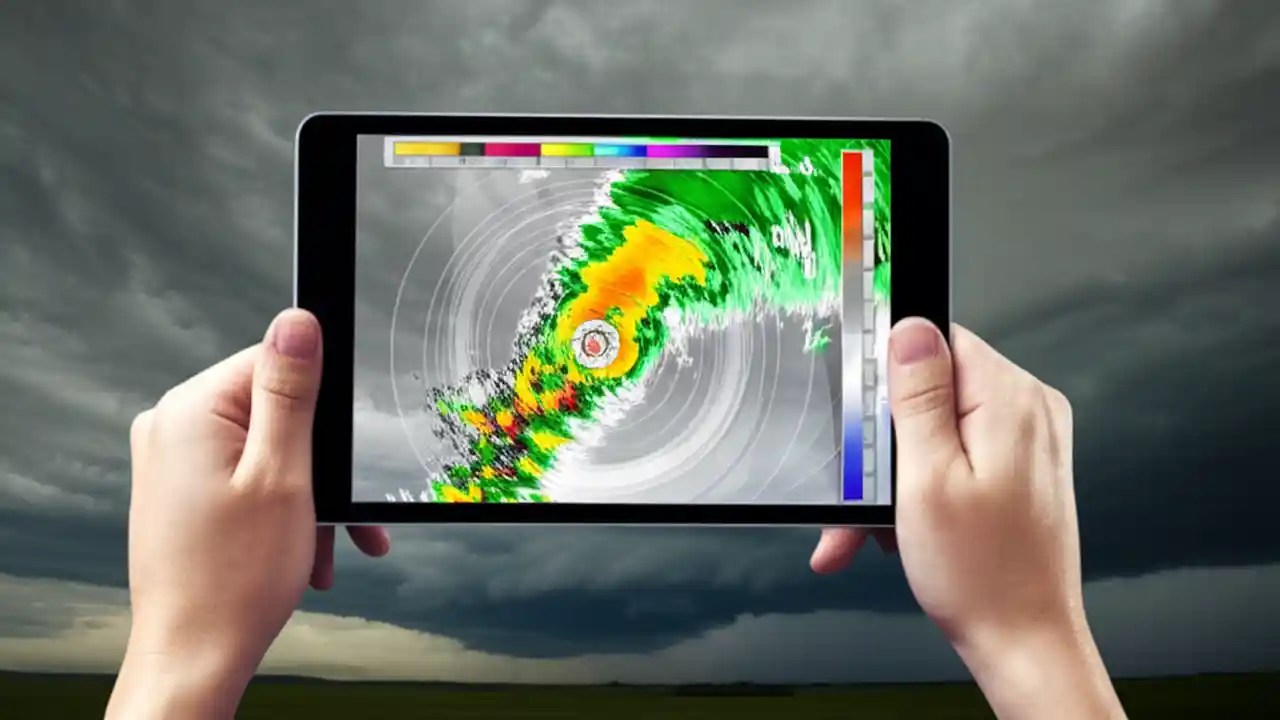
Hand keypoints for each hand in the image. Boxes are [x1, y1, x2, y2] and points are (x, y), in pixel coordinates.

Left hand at [106, 309, 389, 719]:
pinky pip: (245, 480)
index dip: (320, 408)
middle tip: (347, 515)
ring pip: (266, 453)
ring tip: (327, 546)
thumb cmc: (234, 580)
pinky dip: (281, 511)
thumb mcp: (284, 474)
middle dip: (320, 466)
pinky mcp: (179, 491)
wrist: (193, 657)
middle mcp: (169, 428)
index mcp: (189, 411)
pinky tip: (304, 551)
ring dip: (307, 498)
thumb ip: (291, 392)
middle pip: (274, 413)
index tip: (341, 453)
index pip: (273, 364)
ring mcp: (170, 462)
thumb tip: (298, 321)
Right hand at [811, 319, 1123, 718]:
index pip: (935, 341)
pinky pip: (957, 454)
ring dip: (896, 474)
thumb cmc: (980, 576)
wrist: (1023, 641)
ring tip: (879, 525)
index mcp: (1010, 400)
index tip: (867, 421)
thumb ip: (918, 395)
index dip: (889, 378)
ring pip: (937, 428)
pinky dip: (923, 486)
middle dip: (885, 442)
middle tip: (862, 493)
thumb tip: (910, 327)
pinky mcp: (1021, 465)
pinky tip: (903, 527)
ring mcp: (1029, 438)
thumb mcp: (925, 478)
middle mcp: (1029, 409)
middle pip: (932, 390)